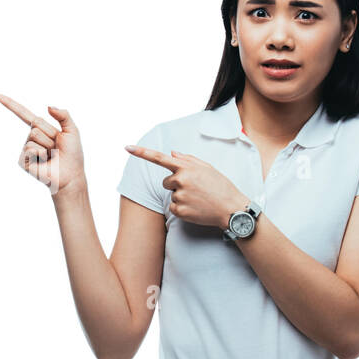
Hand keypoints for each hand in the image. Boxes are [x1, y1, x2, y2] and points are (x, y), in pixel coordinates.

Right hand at [0, 93, 85, 196]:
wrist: (71, 175)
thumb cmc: (73, 154)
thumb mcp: (72, 130)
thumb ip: (63, 115)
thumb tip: (47, 106)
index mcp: (41, 128)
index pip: (23, 113)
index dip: (9, 104)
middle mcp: (31, 137)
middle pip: (36, 124)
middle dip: (50, 134)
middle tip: (56, 147)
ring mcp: (26, 149)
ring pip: (33, 136)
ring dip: (47, 145)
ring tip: (52, 155)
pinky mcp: (23, 160)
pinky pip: (30, 148)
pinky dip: (40, 154)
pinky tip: (44, 161)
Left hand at [123, 145, 247, 229]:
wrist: (232, 208)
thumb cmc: (221, 186)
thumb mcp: (207, 168)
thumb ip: (188, 159)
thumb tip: (172, 153)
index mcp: (186, 167)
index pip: (159, 158)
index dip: (141, 152)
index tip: (126, 147)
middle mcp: (180, 180)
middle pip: (166, 181)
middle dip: (176, 184)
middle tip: (195, 189)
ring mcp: (180, 196)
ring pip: (171, 195)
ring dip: (181, 197)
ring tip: (198, 199)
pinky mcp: (180, 211)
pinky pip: (173, 208)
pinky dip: (182, 209)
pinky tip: (196, 208)